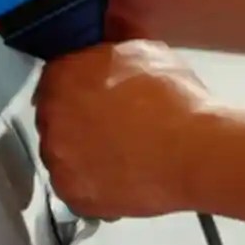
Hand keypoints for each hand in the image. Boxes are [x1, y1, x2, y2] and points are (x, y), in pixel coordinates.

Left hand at [34, 39, 211, 218]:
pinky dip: (93, 185)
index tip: (91, 96)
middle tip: (109, 126)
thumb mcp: (144, 51)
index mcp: (62, 76)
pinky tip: (119, 176)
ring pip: (63, 154)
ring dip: (82, 153)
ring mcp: (59, 159)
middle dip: (77, 120)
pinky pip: (75, 188)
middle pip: (54, 118)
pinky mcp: (73, 194)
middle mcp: (51, 118)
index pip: (55, 78)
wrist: (192, 151)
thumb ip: (111, 50)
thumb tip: (109, 49)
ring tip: (118, 154)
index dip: (77, 87)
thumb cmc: (174, 101)